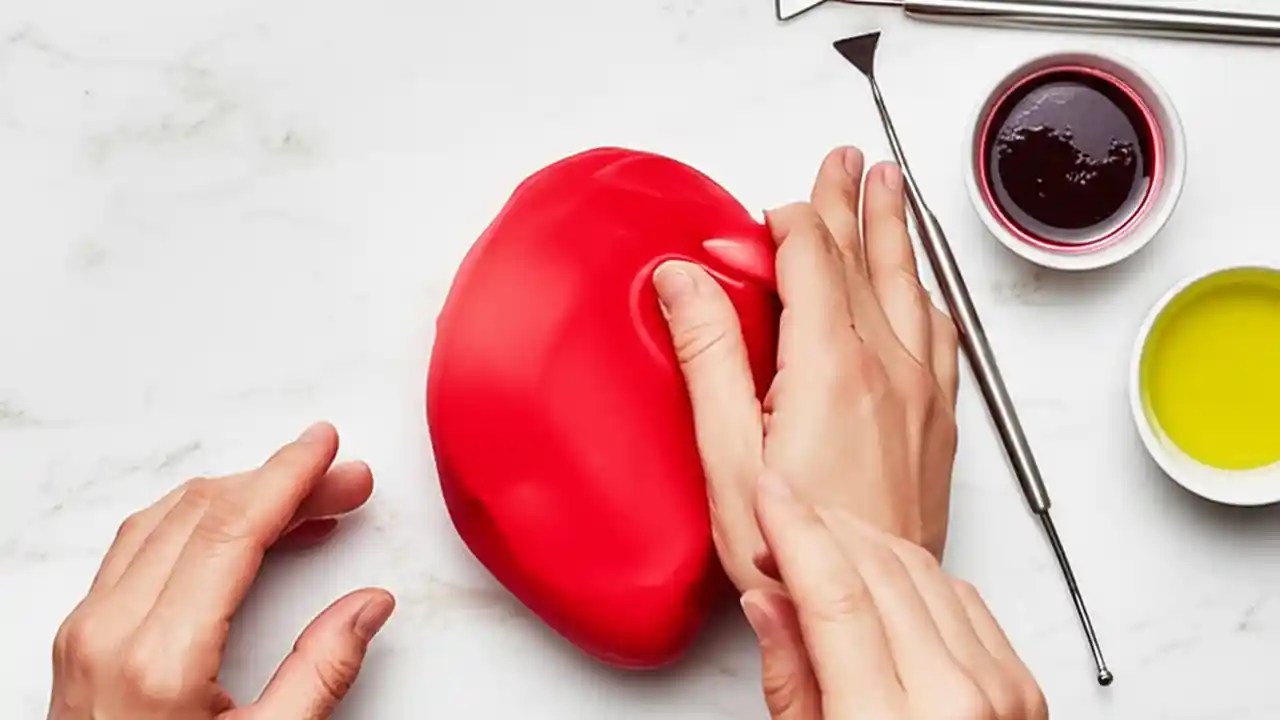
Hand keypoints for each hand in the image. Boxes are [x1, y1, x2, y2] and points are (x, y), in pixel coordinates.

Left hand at [48, 423, 393, 719]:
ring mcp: (85, 632)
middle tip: (342, 480)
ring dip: (237, 496)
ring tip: (305, 501)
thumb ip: (320, 674)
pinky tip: (238, 530)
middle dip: (278, 481)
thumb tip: (368, 606)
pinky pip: (137, 548)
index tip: (326, 448)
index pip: (230, 529)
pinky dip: (197, 523)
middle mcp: (108, 631)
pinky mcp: (80, 640)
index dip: (286, 476)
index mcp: (158, 659)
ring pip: (163, 521)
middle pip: (200, 513)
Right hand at [654, 147, 958, 589]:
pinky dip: (927, 293)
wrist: (872, 610)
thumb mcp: (725, 452)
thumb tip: (683, 280)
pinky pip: (941, 334)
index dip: (789, 222)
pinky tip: (925, 290)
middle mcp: (887, 369)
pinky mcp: (938, 424)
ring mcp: (921, 395)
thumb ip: (708, 355)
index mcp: (830, 366)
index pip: (813, 260)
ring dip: (897, 233)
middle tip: (850, 159)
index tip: (764, 209)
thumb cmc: (795, 549)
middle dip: (854, 201)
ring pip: (912, 288)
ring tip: (891, 192)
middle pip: (868, 259)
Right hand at [743, 472, 1045, 719]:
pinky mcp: (1025, 688)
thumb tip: (769, 602)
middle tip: (780, 524)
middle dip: (823, 529)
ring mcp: (1002, 692)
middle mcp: (959, 701)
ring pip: (925, 571)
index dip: (796, 530)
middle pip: (880, 570)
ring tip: (823, 547)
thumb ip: (792, 682)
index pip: (835, 594)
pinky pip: (964, 598)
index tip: (771, 494)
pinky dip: (916, 577)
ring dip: (867, 544)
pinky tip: (883, 581)